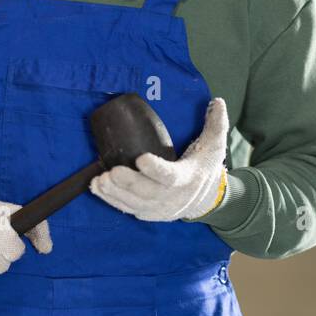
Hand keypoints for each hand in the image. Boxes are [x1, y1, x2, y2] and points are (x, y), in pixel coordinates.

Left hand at [90, 98, 228, 221]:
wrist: (205, 200)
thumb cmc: (205, 167)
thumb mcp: (215, 146)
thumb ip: (216, 124)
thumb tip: (218, 101)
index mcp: (187, 178)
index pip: (170, 176)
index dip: (156, 170)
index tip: (141, 158)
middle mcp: (171, 197)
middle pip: (148, 193)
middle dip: (128, 183)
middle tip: (112, 171)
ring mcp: (158, 208)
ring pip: (134, 203)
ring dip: (114, 193)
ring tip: (99, 181)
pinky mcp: (147, 213)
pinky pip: (127, 209)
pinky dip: (111, 200)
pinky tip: (97, 188)